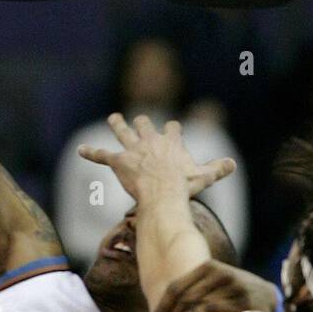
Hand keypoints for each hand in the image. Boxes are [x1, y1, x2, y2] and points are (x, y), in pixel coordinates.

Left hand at [78, 113, 235, 202]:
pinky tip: (80, 150)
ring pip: (124, 132)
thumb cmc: (184, 185)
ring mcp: (134, 150)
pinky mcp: (119, 161)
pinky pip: (102, 155)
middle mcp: (151, 141)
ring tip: (114, 118)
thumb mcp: (205, 176)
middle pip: (146, 125)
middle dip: (142, 123)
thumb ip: (218, 168)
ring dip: (118, 125)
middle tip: (139, 120)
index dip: (172, 131)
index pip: (173, 129)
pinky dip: (91, 152)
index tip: (173, 130)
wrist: (164, 192)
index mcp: (172, 142)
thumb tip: (232, 165)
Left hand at [153, 261, 277, 311]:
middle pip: (182, 296)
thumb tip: (162, 310)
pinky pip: (211, 307)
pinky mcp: (241, 299)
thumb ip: (192, 289)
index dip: (162, 306)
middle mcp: (218, 273)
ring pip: (193, 303)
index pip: (176, 287)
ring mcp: (230, 286)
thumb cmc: (232, 292)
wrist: (267, 295)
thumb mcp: (214, 282)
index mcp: (207, 267)